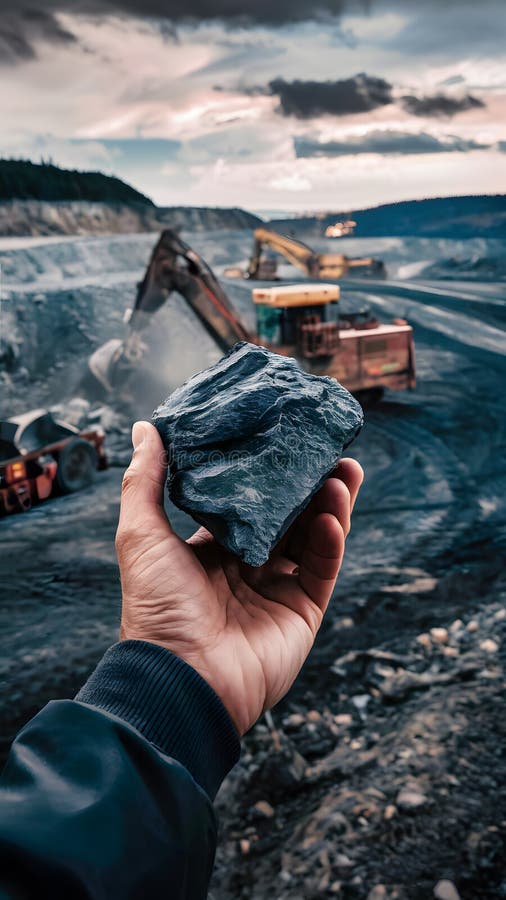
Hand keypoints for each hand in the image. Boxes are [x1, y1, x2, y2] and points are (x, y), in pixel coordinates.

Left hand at [117, 421, 362, 734]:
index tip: (283, 437)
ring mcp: (277, 589)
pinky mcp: (303, 611)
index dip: (266, 472)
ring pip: (313, 536)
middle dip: (309, 482)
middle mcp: (247, 566)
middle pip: (288, 516)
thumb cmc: (156, 608)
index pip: (248, 502)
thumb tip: (145, 428)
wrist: (184, 677)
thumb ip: (145, 481)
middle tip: (328, 448)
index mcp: (211, 550)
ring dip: (330, 502)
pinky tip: (332, 512)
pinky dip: (331, 540)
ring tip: (344, 469)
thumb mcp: (141, 535)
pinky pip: (323, 568)